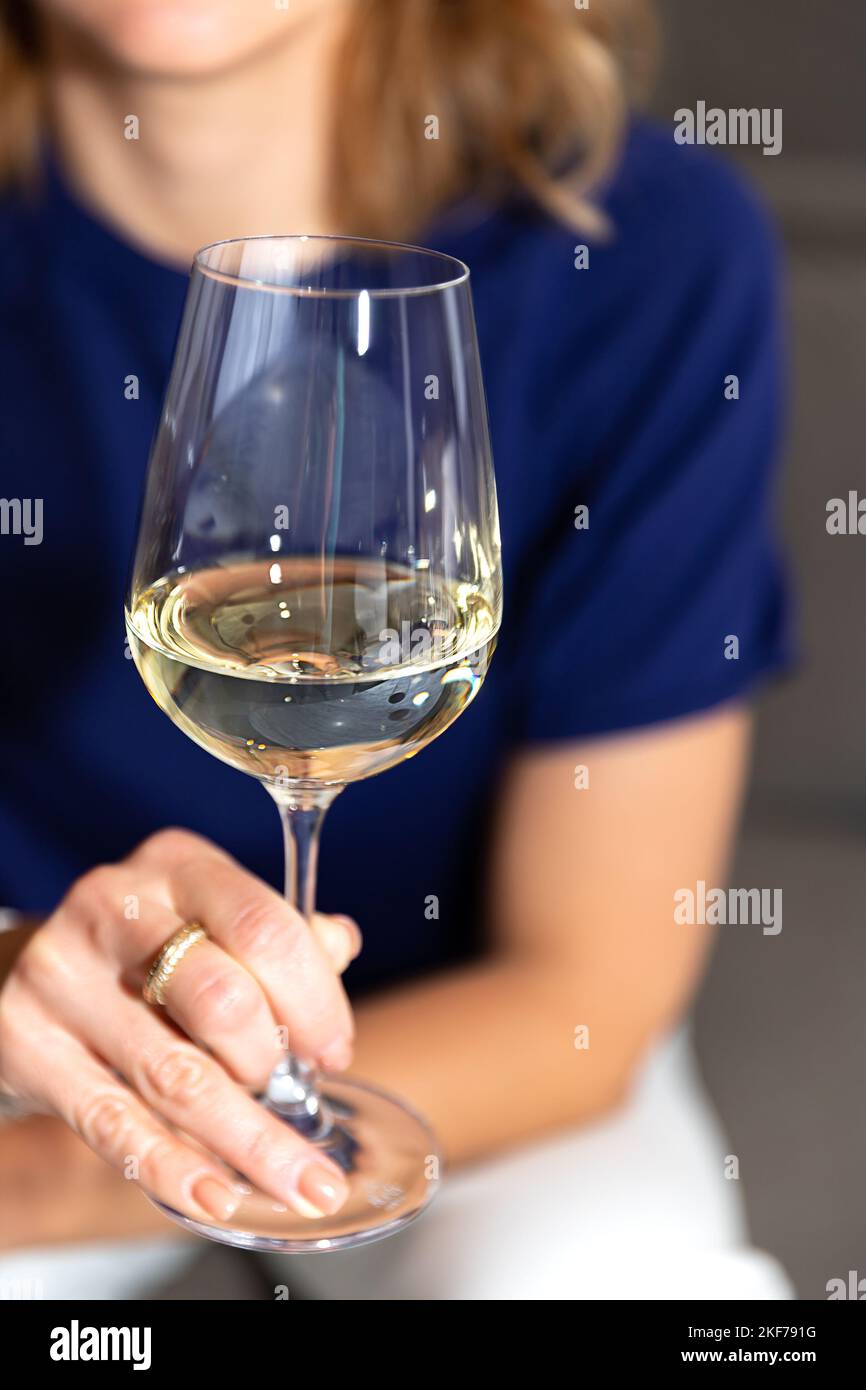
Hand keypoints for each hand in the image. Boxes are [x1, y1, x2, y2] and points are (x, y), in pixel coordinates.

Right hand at [0, 829, 361, 1228]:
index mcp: (177, 865)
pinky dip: (176, 1168)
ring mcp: (63, 976)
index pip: (264, 927)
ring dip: (250, 1142)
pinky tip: (220, 1197)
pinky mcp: (27, 1045)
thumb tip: (340, 944)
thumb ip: (278, 936)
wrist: (19, 971)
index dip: (315, 999)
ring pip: (174, 1074)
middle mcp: (113, 908)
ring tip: (302, 1186)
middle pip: (220, 999)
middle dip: (273, 1064)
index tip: (336, 1052)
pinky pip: (114, 1123)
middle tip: (297, 1095)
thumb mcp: (207, 919)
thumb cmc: (141, 949)